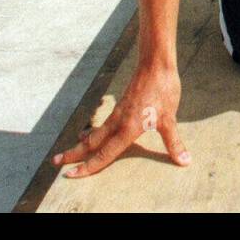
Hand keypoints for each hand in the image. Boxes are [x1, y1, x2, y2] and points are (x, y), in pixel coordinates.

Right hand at [51, 63, 188, 176]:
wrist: (156, 64)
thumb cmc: (163, 89)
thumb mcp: (169, 119)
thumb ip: (174, 143)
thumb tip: (184, 162)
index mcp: (128, 128)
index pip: (105, 154)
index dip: (89, 167)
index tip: (72, 175)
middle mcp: (118, 122)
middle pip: (91, 143)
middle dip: (73, 155)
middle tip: (55, 162)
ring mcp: (118, 113)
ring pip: (95, 133)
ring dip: (81, 144)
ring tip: (67, 152)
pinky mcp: (121, 106)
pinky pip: (103, 124)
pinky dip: (92, 133)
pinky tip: (89, 134)